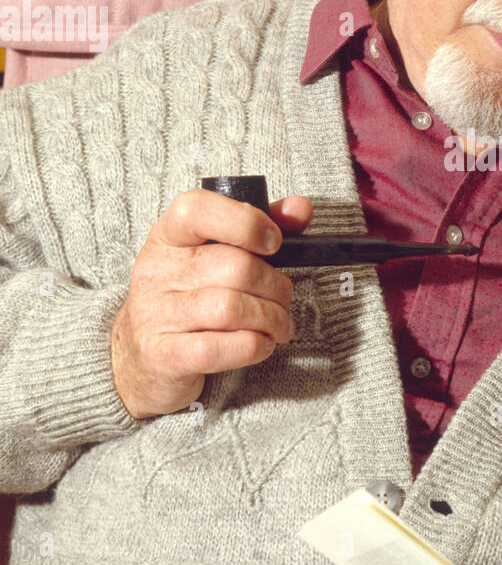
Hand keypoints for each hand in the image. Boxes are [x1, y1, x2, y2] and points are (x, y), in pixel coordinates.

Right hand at [110, 188, 312, 418]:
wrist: (139, 356)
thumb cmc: (186, 298)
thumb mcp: (212, 256)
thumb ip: (256, 228)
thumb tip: (299, 208)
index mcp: (168, 237)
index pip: (198, 210)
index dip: (245, 221)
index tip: (274, 242)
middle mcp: (156, 270)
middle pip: (235, 267)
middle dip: (276, 286)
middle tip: (284, 298)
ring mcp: (154, 313)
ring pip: (232, 308)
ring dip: (272, 318)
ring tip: (279, 325)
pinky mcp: (162, 354)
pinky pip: (219, 348)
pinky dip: (253, 347)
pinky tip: (260, 344)